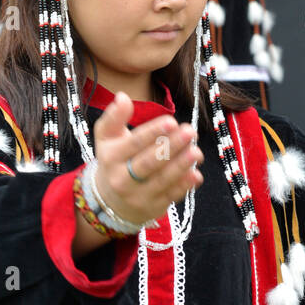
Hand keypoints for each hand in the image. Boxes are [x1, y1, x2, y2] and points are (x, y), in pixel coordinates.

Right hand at [91, 91, 203, 226]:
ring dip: (181, 165)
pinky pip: (171, 196)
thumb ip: (114, 116)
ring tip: (196, 151)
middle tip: (190, 131)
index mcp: (110, 157)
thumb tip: (122, 96)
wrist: (109, 200)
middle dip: (171, 147)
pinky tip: (196, 173)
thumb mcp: (107, 137)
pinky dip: (184, 186)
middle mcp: (122, 179)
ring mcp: (138, 197)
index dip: (152, 133)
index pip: (133, 144)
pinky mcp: (153, 208)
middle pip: (149, 163)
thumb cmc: (114, 160)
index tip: (171, 121)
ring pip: (162, 180)